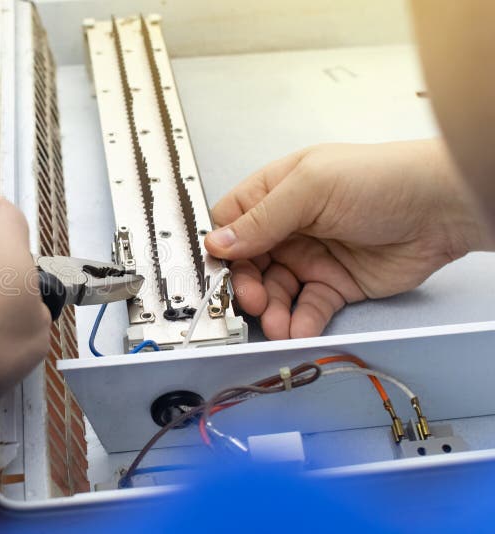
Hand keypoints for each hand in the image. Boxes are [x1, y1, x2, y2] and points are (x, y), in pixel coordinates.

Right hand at [205, 139, 490, 339]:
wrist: (442, 209)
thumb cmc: (382, 179)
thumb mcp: (310, 188)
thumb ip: (262, 218)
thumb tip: (218, 242)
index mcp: (277, 192)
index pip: (232, 222)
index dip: (222, 246)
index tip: (220, 269)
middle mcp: (290, 225)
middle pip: (249, 263)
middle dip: (246, 285)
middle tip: (251, 300)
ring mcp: (312, 256)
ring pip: (276, 290)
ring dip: (271, 310)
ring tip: (276, 323)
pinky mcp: (335, 284)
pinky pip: (308, 307)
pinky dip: (299, 322)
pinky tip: (297, 329)